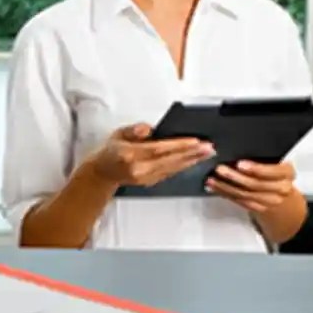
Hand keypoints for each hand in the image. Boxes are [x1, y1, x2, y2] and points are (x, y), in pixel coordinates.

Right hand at [89, 123, 214, 188]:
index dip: (178, 146)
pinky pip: (170, 173)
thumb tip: (148, 129)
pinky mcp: (151, 183)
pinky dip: (183, 166)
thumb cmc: (112, 151)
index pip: (158, 149)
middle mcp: (139, 169)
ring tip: (207, 153)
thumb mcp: (117, 134)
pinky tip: (194, 161)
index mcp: (130, 155)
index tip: (195, 142)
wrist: (103, 173)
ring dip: (192, 161)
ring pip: (173, 168)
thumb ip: (133, 130)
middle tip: (209, 148)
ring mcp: (145, 178)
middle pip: (170, 160)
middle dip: (192, 154)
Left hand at [207, 160, 296, 213]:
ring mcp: (271, 201)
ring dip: (225, 187)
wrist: (286, 200)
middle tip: (220, 169)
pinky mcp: (260, 209)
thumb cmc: (277, 175)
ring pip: (245, 194)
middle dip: (235, 177)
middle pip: (256, 184)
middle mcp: (282, 188)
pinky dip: (226, 194)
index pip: (273, 171)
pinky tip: (215, 188)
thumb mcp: (278, 164)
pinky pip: (240, 202)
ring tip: (211, 179)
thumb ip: (264, 158)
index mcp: (287, 173)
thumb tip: (238, 149)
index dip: (256, 169)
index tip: (240, 164)